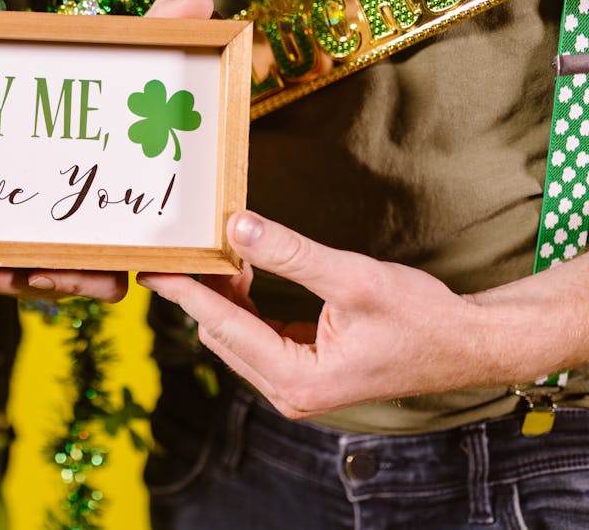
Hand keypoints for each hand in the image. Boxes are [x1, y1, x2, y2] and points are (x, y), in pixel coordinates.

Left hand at [0, 0, 218, 305]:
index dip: (100, 276)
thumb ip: (157, 36)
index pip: (116, 270)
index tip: (91, 270)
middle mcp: (80, 243)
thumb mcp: (124, 65)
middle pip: (66, 283)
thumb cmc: (101, 92)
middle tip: (29, 272)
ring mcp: (39, 243)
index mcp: (115, 223)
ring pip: (21, 277)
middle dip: (45, 283)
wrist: (54, 99)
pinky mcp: (2, 238)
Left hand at [138, 211, 587, 418]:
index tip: (150, 266)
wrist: (467, 344)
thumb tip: (236, 227)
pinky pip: (256, 338)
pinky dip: (246, 306)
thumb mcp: (352, 277)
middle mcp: (289, 392)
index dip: (183, 291)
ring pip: (235, 337)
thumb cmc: (421, 316)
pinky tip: (247, 272)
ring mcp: (295, 388)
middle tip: (188, 245)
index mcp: (297, 378)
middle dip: (201, 290)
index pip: (221, 326)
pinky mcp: (303, 375)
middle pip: (220, 334)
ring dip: (224, 296)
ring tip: (221, 252)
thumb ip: (291, 253)